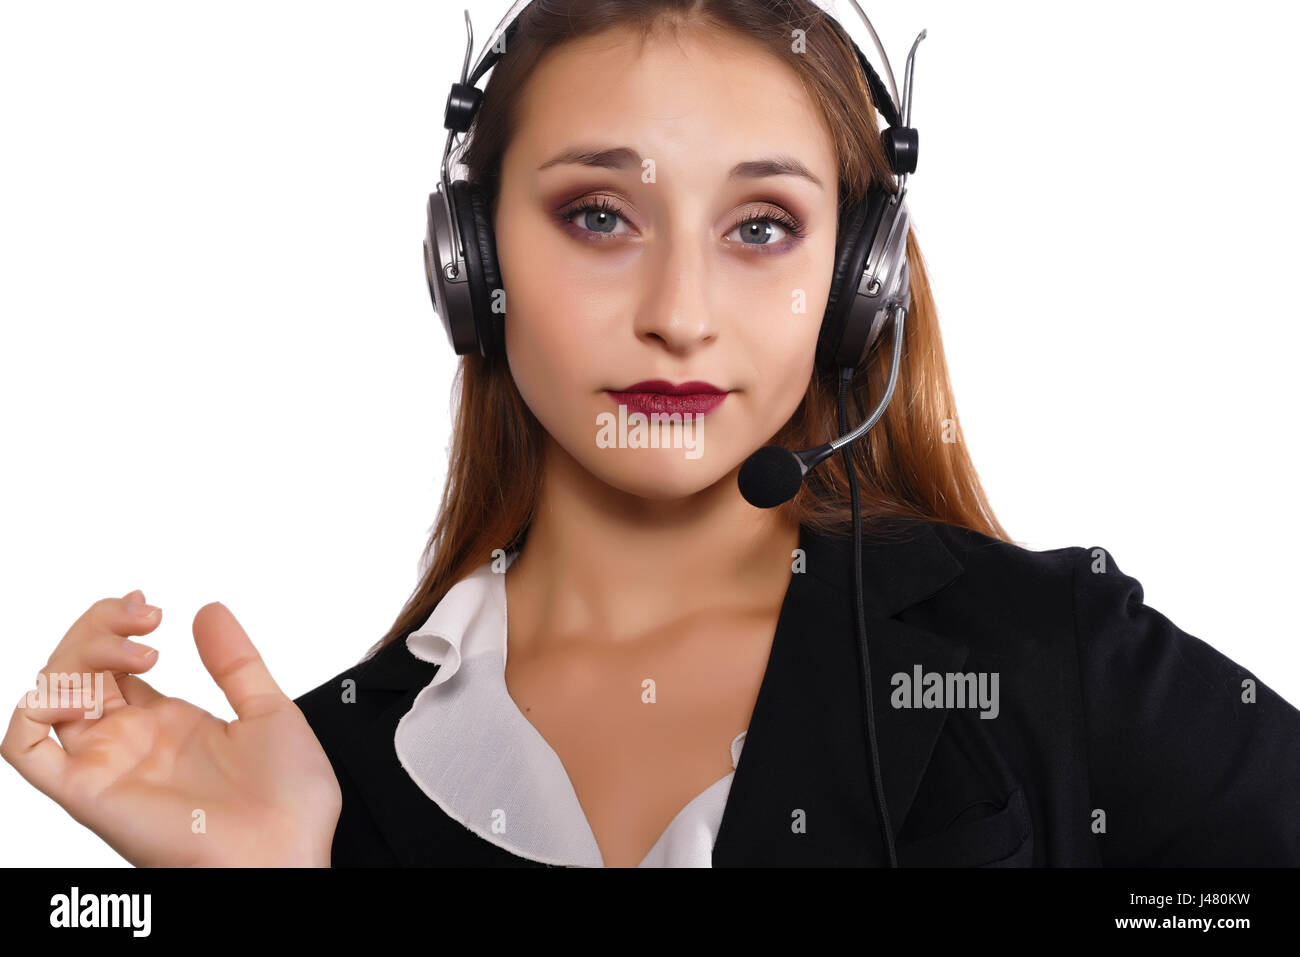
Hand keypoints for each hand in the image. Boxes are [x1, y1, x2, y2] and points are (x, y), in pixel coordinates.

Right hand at [2, 591, 341, 866]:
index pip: (112, 664)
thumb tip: (208, 610)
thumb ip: (235, 662)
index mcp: (168, 724)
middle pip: (77, 670)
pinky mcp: (91, 791)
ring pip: (49, 697)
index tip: (150, 603)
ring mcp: (107, 764)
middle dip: (98, 626)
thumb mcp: (269, 711)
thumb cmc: (289, 802)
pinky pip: (26, 750)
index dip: (116, 624)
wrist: (288, 853)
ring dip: (74, 655)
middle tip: (146, 614)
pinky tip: (84, 689)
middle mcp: (130, 742)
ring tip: (139, 647)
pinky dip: (33, 710)